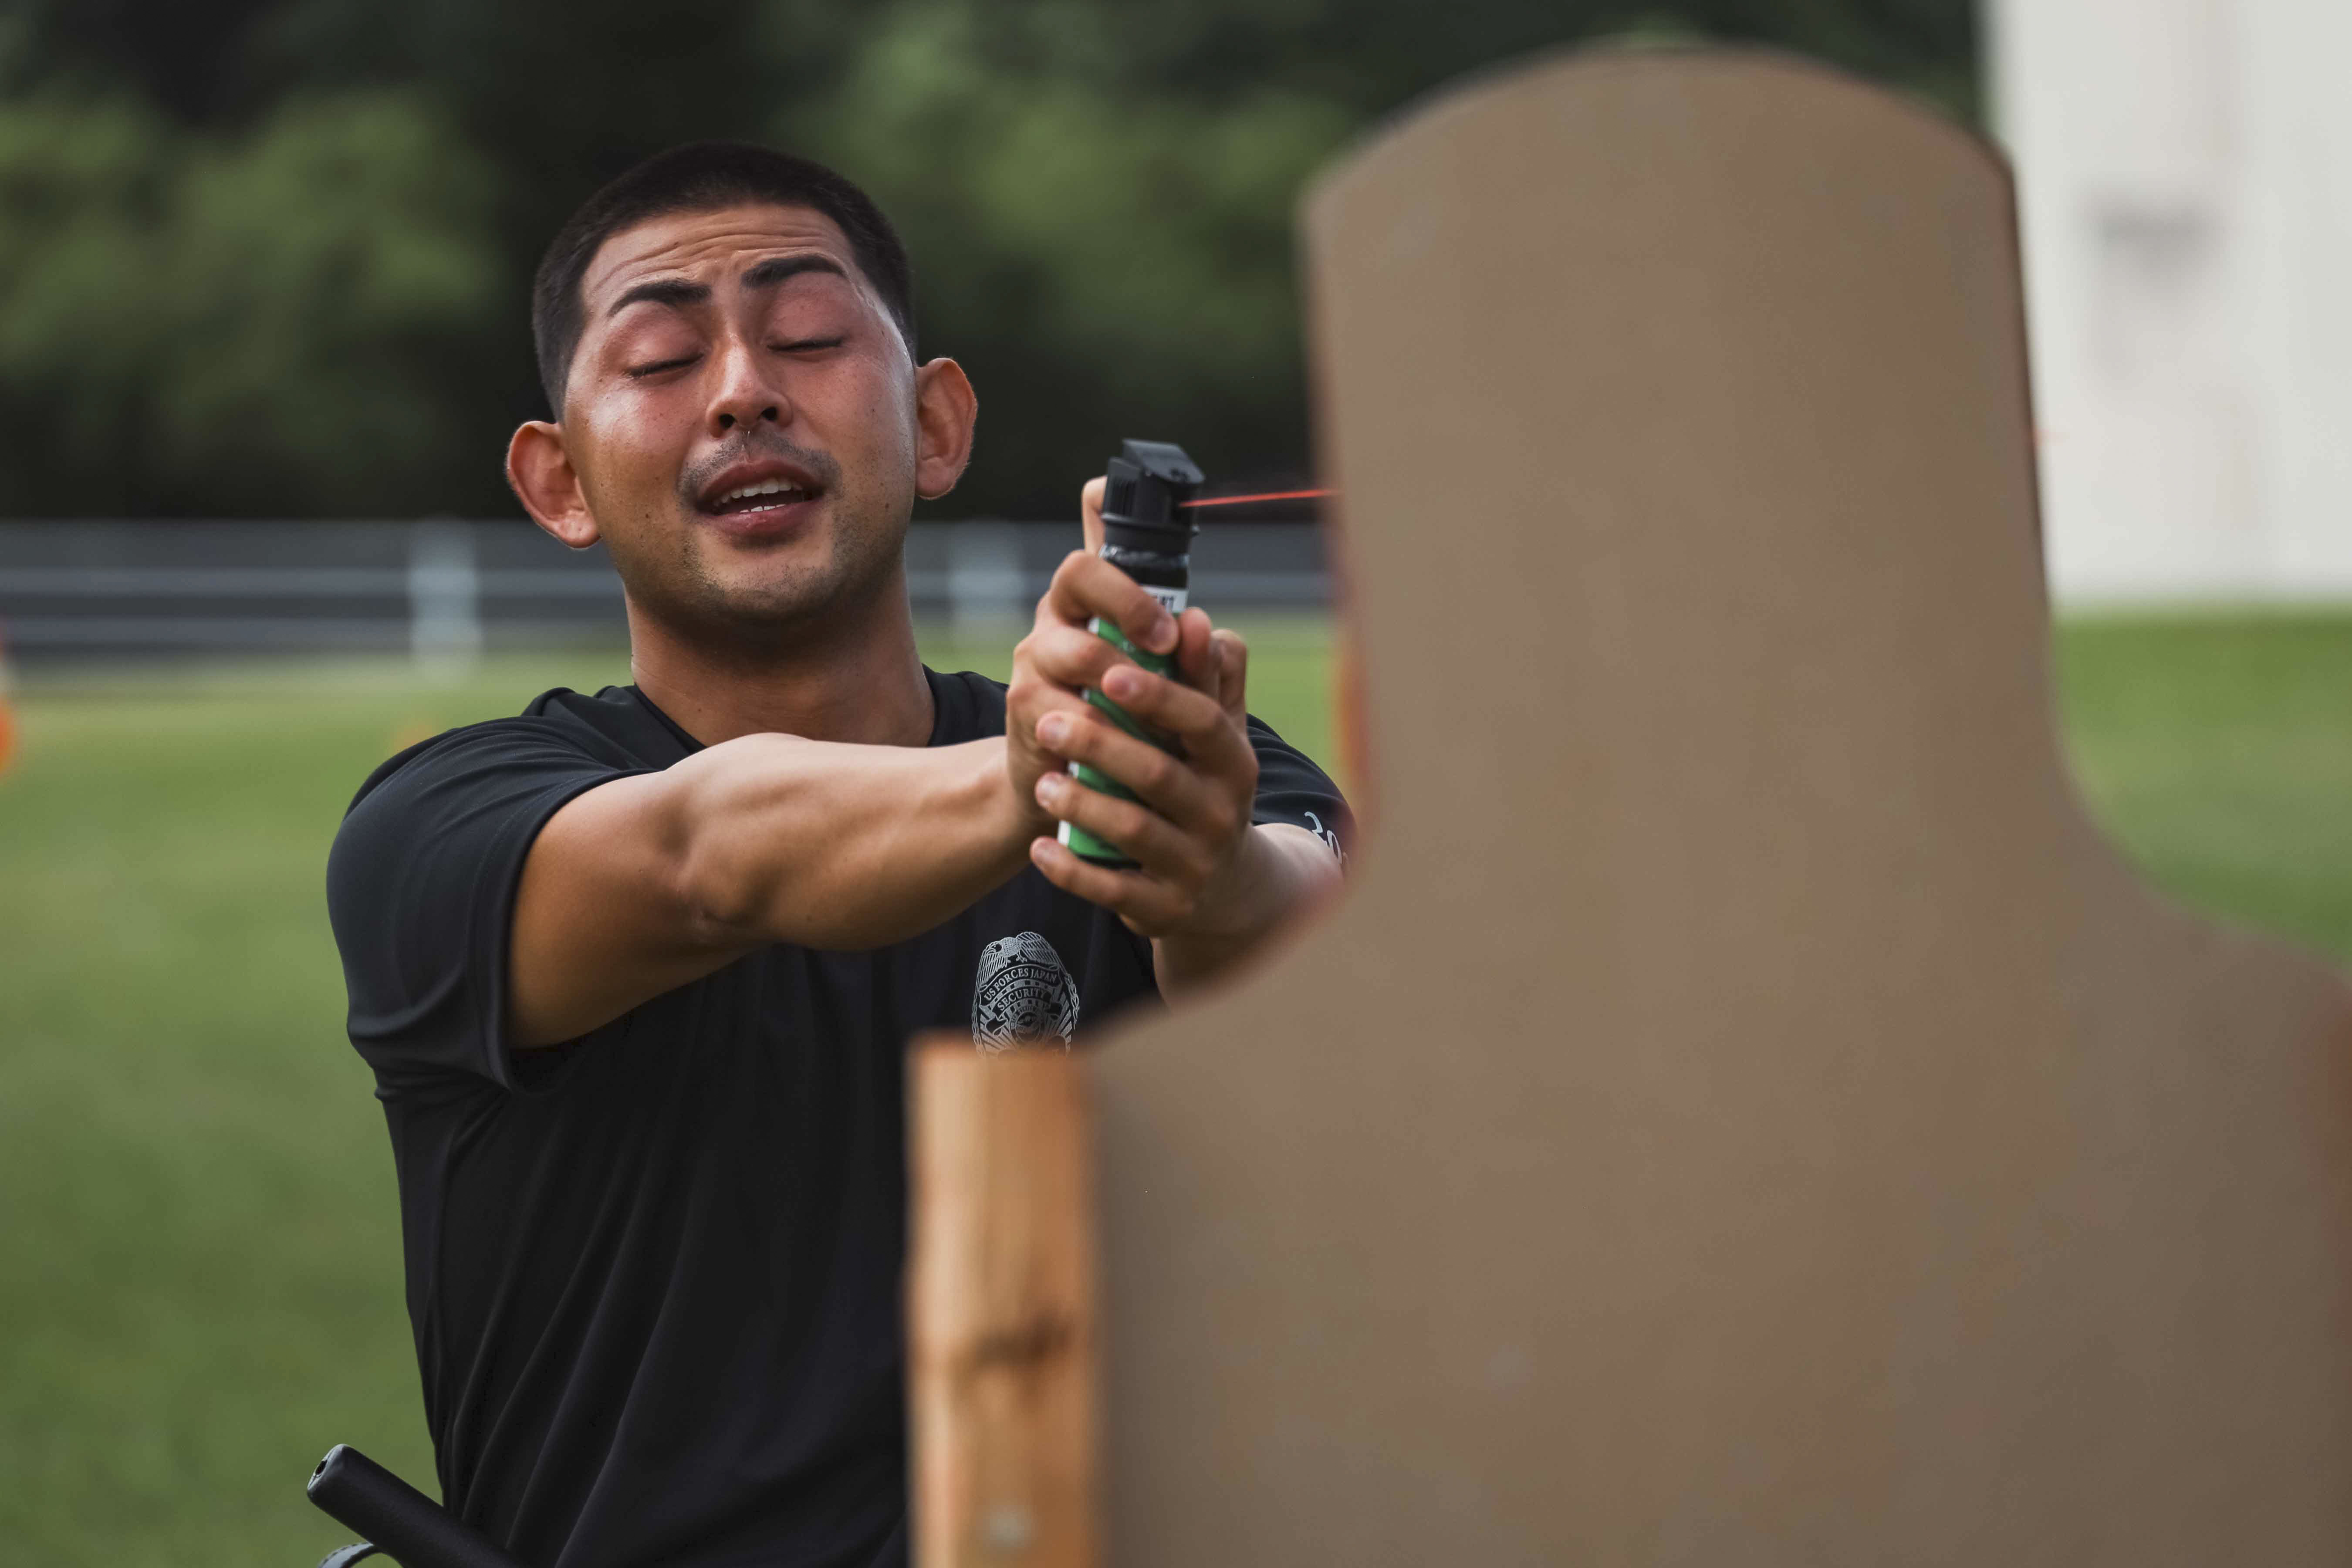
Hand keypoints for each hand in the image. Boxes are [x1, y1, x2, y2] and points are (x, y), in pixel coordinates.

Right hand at [1004, 476, 1181, 832]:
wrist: (1078, 788)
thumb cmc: (1136, 725)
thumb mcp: (1179, 690)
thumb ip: (1197, 658)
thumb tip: (1202, 625)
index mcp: (1095, 599)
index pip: (1099, 542)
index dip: (1119, 533)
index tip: (1164, 595)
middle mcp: (1058, 617)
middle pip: (1079, 572)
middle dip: (1132, 605)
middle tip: (1167, 646)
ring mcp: (1035, 659)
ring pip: (1079, 650)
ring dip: (1129, 679)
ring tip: (1161, 713)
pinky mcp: (1026, 707)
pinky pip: (1071, 713)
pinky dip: (1110, 735)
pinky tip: (1133, 749)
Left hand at [1027, 611, 1259, 939]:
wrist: (1224, 888)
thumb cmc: (1205, 786)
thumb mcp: (1216, 735)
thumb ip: (1206, 676)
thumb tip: (1194, 617)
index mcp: (1235, 762)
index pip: (1202, 721)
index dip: (1157, 696)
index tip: (1108, 673)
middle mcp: (1222, 814)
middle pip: (1159, 774)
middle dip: (1100, 746)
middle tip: (1046, 721)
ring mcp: (1195, 865)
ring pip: (1133, 831)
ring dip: (1081, 805)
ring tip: (1039, 783)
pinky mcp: (1165, 908)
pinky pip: (1114, 889)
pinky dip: (1072, 871)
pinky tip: (1038, 849)